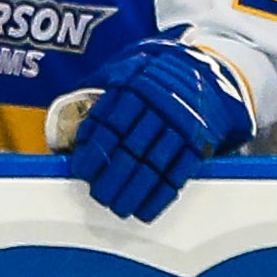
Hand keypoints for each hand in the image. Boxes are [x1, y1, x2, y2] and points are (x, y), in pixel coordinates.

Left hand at [67, 39, 250, 222]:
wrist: (208, 73)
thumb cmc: (157, 76)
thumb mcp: (127, 68)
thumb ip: (100, 88)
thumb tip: (68, 115)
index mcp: (135, 86)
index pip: (108, 125)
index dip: (94, 152)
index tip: (82, 172)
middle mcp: (158, 105)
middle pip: (130, 149)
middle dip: (112, 178)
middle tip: (99, 196)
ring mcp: (181, 125)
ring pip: (153, 165)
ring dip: (133, 192)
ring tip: (119, 207)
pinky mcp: (200, 143)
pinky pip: (178, 174)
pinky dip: (160, 196)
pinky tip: (145, 209)